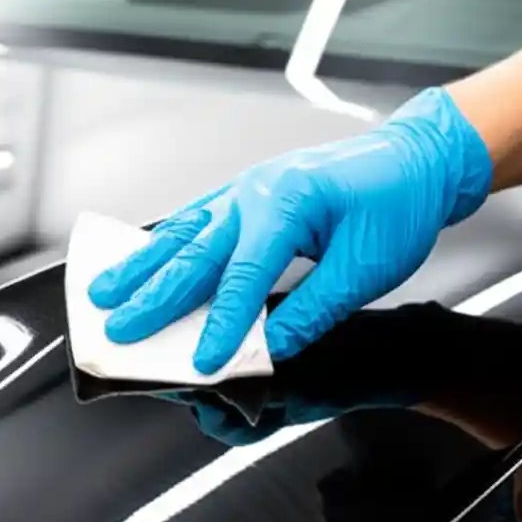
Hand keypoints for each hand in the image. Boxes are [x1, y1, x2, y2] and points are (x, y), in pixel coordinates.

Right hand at [88, 87, 492, 373]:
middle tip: (119, 328)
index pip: (244, 277)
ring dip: (142, 266)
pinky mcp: (246, 196)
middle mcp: (255, 192)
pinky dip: (164, 245)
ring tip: (104, 291)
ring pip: (182, 233)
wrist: (416, 159)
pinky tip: (140, 261)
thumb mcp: (366, 267)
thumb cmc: (397, 203)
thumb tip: (270, 346)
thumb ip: (313, 309)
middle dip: (154, 296)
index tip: (203, 362)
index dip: (221, 324)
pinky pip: (194, 221)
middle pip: (194, 252)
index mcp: (288, 203)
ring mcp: (245, 190)